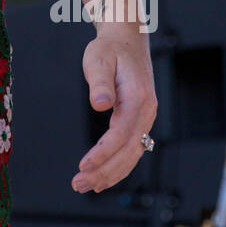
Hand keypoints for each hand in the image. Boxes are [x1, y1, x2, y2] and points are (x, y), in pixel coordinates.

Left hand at [72, 20, 157, 192]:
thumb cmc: (110, 49)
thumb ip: (100, 82)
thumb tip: (101, 103)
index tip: (83, 165)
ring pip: (131, 155)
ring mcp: (145, 119)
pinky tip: (101, 178)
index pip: (122, 133)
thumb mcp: (99, 59)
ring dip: (109, 174)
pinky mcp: (138, 122)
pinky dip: (117, 167)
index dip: (104, 152)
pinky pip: (131, 150)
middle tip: (78, 184)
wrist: (126, 40)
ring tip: (84, 186)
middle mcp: (147, 112)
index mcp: (139, 98)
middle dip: (105, 171)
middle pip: (129, 151)